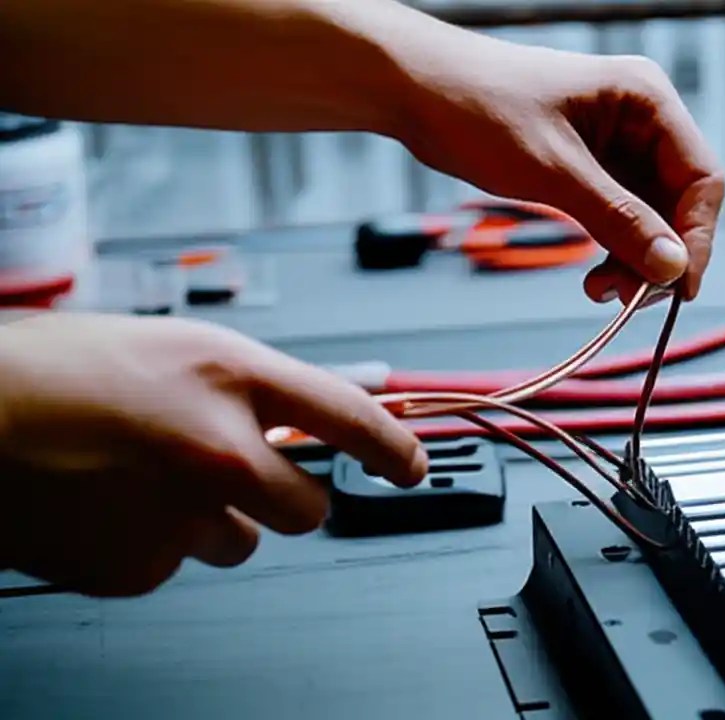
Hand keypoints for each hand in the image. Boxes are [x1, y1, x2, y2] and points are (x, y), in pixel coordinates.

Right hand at [0, 313, 425, 595]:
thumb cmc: (48, 372)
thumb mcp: (166, 350)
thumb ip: (237, 388)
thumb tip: (290, 423)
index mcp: (229, 374)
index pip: (349, 416)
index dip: (392, 448)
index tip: (410, 467)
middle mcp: (221, 447)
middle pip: (310, 508)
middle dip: (285, 499)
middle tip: (233, 478)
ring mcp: (183, 514)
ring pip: (241, 542)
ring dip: (211, 522)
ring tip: (140, 482)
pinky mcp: (140, 568)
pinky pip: (175, 565)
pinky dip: (149, 545)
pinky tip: (104, 508)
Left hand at [384, 15, 724, 302]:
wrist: (416, 91)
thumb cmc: (477, 106)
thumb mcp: (552, 171)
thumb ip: (618, 219)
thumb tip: (672, 267)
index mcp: (646, 99)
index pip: (702, 177)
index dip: (697, 237)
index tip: (679, 286)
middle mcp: (641, 120)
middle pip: (682, 202)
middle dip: (660, 255)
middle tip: (629, 297)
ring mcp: (617, 145)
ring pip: (654, 218)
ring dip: (637, 261)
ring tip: (602, 290)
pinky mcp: (592, 167)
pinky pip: (623, 218)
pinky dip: (615, 250)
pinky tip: (595, 276)